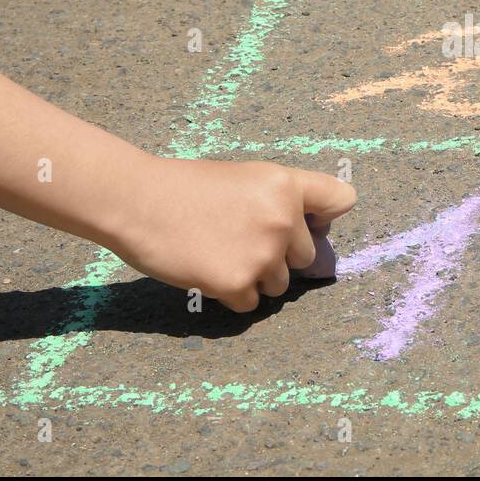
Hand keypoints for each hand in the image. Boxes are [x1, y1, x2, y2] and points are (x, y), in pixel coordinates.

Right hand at [117, 157, 355, 311]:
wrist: (137, 202)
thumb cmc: (185, 186)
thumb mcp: (244, 178)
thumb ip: (278, 200)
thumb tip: (307, 230)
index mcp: (286, 185)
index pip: (342, 200)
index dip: (326, 215)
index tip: (311, 223)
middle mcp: (284, 220)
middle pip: (306, 256)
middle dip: (280, 255)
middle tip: (240, 242)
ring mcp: (263, 255)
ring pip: (279, 284)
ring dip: (255, 277)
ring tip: (220, 254)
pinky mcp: (238, 284)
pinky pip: (251, 303)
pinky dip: (232, 294)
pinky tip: (207, 271)